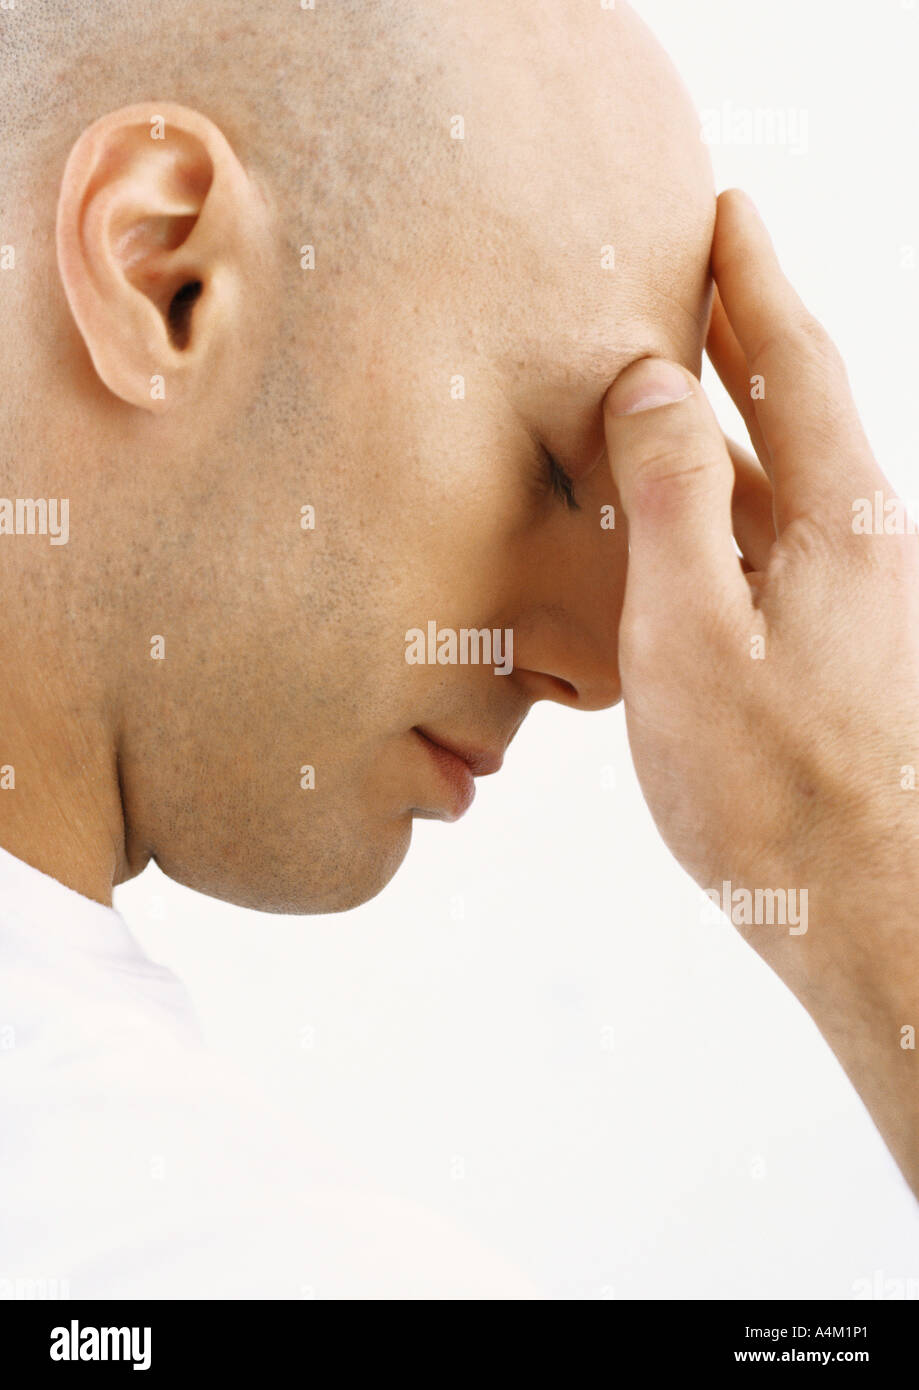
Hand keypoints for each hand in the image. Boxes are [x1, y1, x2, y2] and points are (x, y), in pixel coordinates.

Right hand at [602, 190, 918, 1192]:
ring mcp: (848, 598)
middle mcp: (857, 542)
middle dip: (750, 328)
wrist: (868, 910)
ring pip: (780, 476)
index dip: (754, 281)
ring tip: (679, 375)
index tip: (725, 210)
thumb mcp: (691, 631)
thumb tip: (654, 385)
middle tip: (706, 265)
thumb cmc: (771, 785)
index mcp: (837, 518)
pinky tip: (684, 516)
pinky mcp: (829, 649)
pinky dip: (724, 498)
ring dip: (732, 415)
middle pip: (797, 405)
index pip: (792, 361)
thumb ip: (671, 498)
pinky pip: (768, 541)